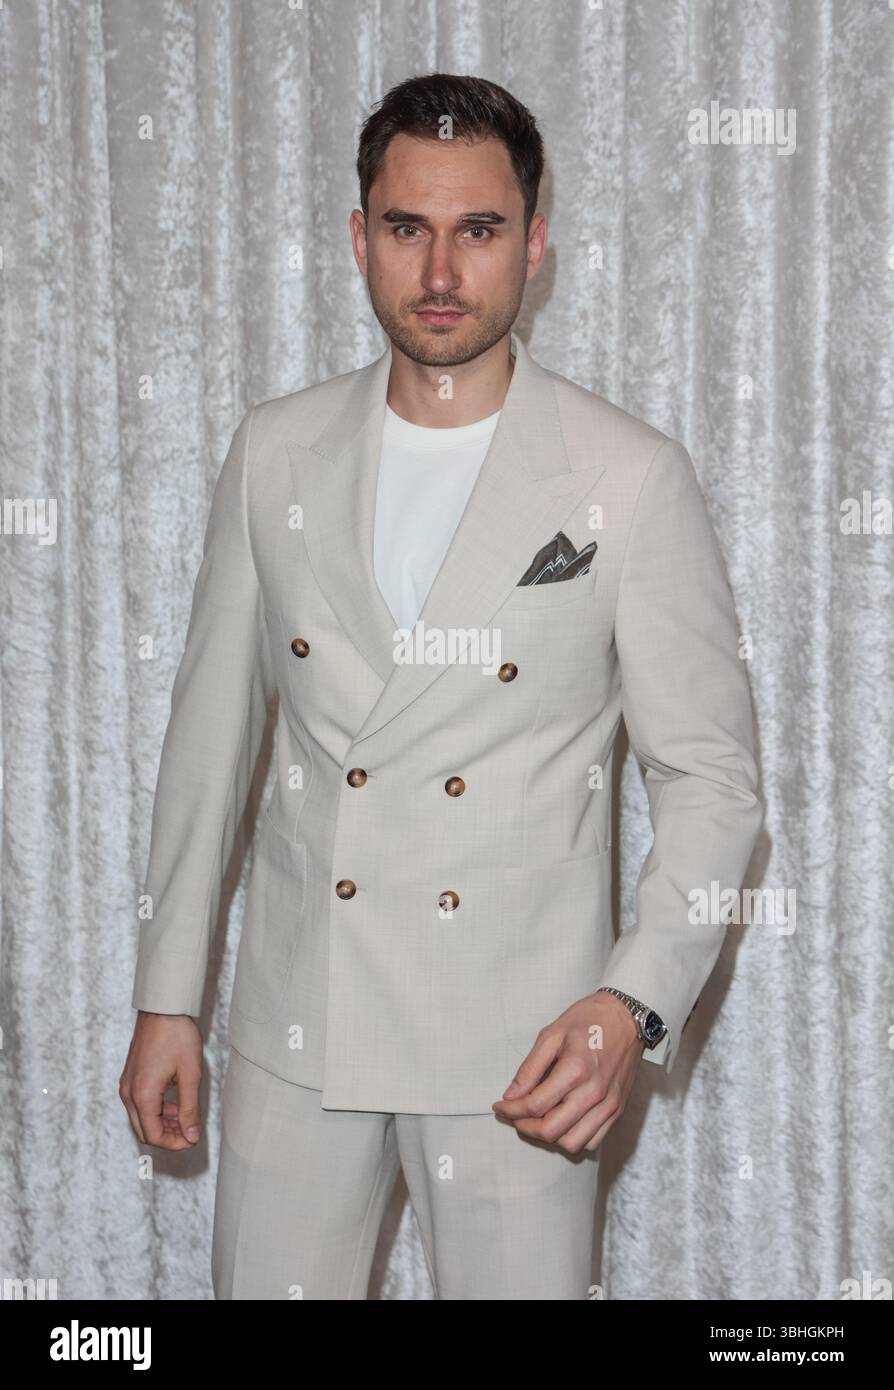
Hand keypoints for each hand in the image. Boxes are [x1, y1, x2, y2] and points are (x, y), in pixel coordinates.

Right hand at [119, 1012, 203, 1149]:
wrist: (162, 1009)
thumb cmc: (177, 1036)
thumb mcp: (190, 1074)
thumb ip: (190, 1109)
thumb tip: (192, 1136)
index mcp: (142, 1095)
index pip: (153, 1136)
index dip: (175, 1143)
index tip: (193, 1138)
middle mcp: (129, 1093)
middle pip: (144, 1132)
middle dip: (167, 1137)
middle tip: (190, 1132)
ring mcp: (127, 1085)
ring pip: (140, 1120)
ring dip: (161, 1125)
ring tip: (185, 1119)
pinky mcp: (129, 1078)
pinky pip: (138, 1105)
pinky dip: (155, 1111)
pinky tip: (174, 1104)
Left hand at [492, 992, 644, 1152]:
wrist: (627, 1017)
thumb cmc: (589, 1020)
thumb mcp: (552, 1033)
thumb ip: (530, 1068)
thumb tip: (511, 1095)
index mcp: (576, 1069)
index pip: (535, 1105)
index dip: (511, 1110)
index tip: (499, 1106)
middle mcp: (594, 1091)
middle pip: (551, 1130)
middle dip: (525, 1127)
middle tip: (513, 1115)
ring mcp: (609, 1104)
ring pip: (572, 1143)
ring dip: (549, 1137)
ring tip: (536, 1119)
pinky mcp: (618, 1109)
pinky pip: (592, 1141)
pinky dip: (572, 1138)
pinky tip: (561, 1121)